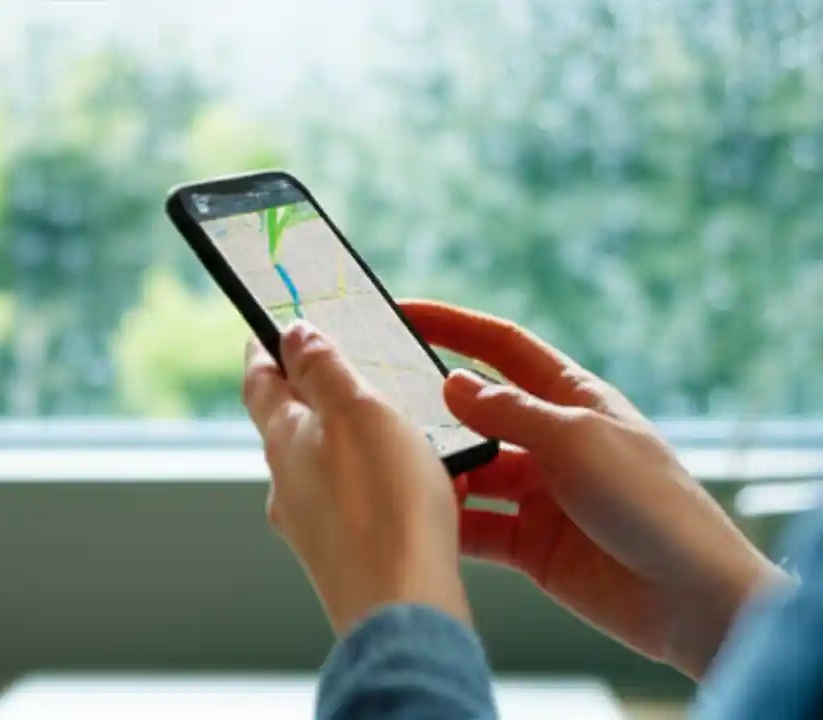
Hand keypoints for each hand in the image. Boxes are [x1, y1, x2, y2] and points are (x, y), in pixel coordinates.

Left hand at [242, 321, 469, 635]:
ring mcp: (311, 525)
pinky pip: (351, 504)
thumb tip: (292, 333)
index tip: (266, 328)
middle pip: (288, 425)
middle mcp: (286, 482)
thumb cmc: (382, 504)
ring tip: (384, 423)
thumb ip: (323, 369)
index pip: (259, 381)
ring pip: (321, 467)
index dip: (264, 349)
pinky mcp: (341, 556)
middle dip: (308, 394)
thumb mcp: (356, 410)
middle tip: (335, 366)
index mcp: (282, 438)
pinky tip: (401, 486)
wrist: (401, 610)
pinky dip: (368, 483)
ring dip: (344, 440)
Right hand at [400, 300, 787, 678]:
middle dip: (428, 406)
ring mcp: (538, 493)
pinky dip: (447, 522)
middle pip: (475, 411)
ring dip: (435, 471)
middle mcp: (551, 440)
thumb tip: (451, 383)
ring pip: (469, 471)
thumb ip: (509, 412)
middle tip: (372, 401)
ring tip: (389, 467)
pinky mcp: (529, 543)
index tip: (400, 311)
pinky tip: (415, 518)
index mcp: (572, 398)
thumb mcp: (577, 441)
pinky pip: (475, 525)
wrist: (692, 598)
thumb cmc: (650, 503)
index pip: (501, 346)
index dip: (452, 324)